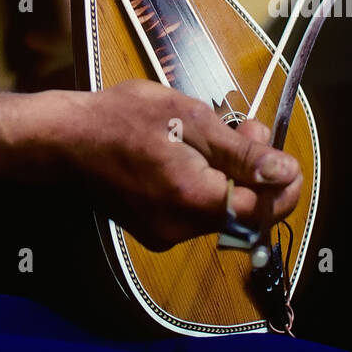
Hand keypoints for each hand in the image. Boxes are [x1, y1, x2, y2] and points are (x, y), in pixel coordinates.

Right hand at [60, 82, 300, 251]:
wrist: (65, 139)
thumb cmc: (124, 116)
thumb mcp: (188, 118)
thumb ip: (240, 151)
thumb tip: (286, 171)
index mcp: (194, 200)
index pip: (263, 210)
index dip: (284, 186)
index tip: (286, 155)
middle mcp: (183, 229)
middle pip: (243, 213)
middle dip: (257, 174)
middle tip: (250, 127)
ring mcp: (165, 234)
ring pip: (221, 213)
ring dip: (232, 178)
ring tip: (220, 135)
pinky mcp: (153, 230)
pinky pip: (196, 214)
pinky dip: (207, 188)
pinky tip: (193, 155)